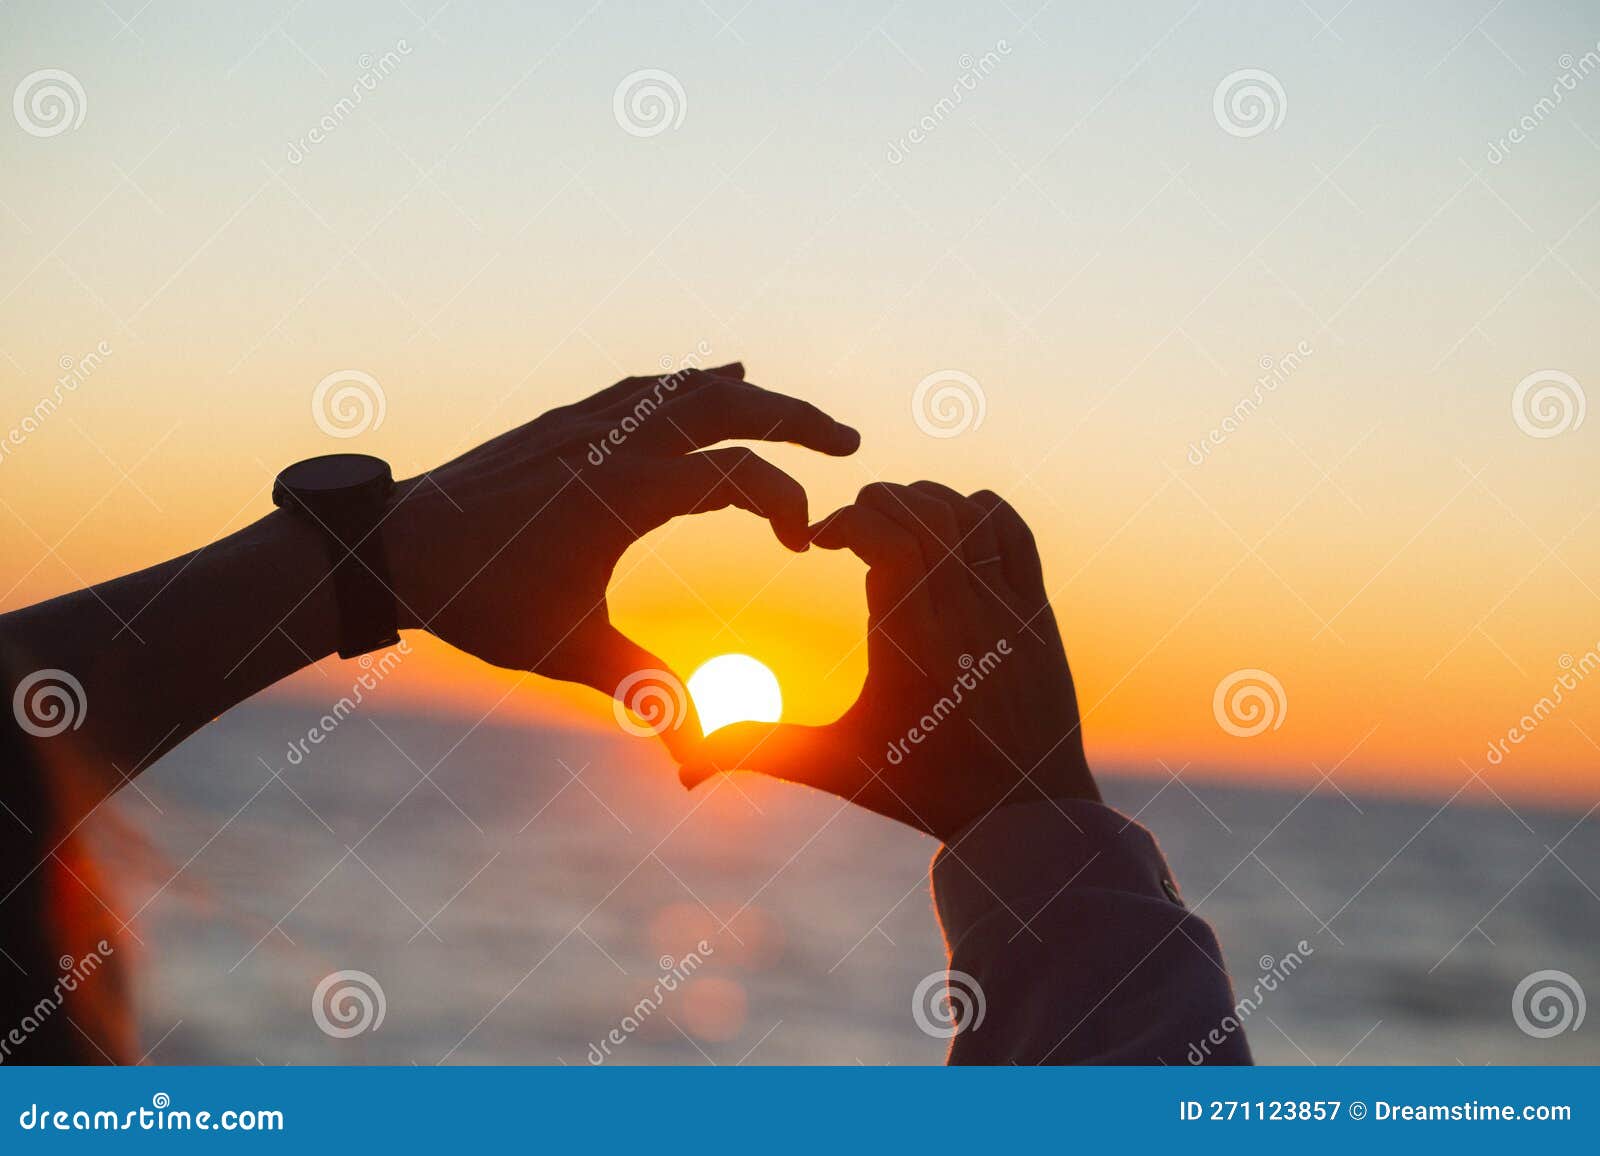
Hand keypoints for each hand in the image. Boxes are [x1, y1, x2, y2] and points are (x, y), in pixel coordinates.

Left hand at [386, 363, 858, 754]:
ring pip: (687, 384)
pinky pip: (644, 385)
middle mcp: (614, 440)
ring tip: (794, 414)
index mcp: (627, 491)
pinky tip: (710, 379)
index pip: (739, 475)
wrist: (392, 546)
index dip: (787, 503)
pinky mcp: (565, 421)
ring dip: (749, 394)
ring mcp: (588, 422)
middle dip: (797, 419)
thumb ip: (645, 691)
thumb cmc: (479, 600)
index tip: (802, 548)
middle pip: (729, 402)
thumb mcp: (568, 650)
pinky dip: (690, 382)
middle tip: (850, 441)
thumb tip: (697, 759)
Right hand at [678, 482, 1097, 840]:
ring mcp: (1008, 609)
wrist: (1025, 816)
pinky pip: (1013, 529)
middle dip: (877, 503)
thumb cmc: (925, 791)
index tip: (816, 542)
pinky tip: (945, 534)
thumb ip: (760, 753)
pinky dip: (976, 511)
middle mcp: (966, 616)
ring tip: (891, 527)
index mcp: (912, 644)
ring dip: (923, 502)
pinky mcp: (1038, 609)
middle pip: (926, 511)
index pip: (889, 538)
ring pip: (969, 511)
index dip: (847, 521)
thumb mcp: (836, 767)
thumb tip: (684, 769)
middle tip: (849, 529)